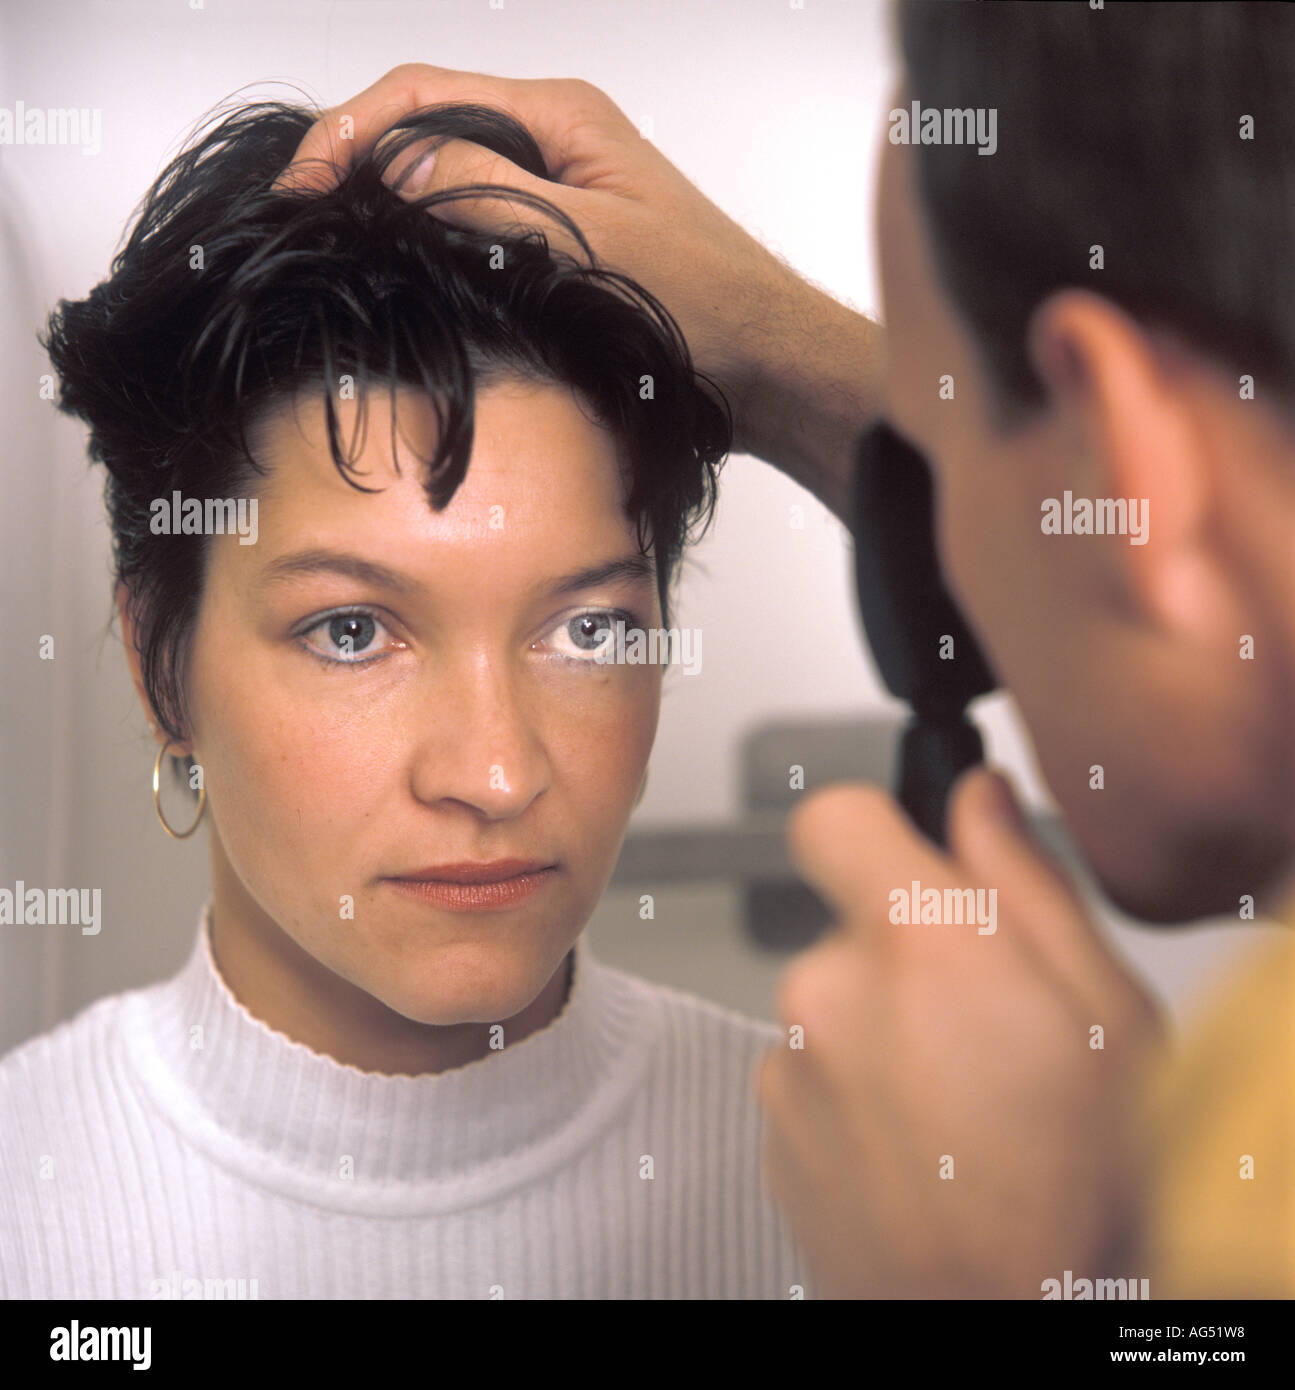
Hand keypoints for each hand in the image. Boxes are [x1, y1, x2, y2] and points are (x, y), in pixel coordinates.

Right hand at [275, 64, 881, 516]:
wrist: (765, 363)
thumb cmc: (706, 305)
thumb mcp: (588, 242)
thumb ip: (489, 192)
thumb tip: (399, 163)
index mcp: (559, 116)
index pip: (423, 95)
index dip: (349, 133)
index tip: (301, 185)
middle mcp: (553, 140)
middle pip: (426, 125)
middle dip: (356, 161)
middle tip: (301, 215)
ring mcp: (556, 188)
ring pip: (447, 176)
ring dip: (389, 202)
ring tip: (335, 241)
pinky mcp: (559, 237)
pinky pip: (475, 222)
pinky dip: (430, 239)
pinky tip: (404, 270)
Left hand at [757, 766, 1163, 1298]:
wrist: (1009, 1328)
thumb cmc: (1085, 1199)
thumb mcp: (1109, 1016)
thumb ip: (1028, 884)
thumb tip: (980, 803)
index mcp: (920, 943)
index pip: (831, 817)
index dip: (873, 831)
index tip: (912, 862)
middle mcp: (831, 995)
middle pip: (848, 927)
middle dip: (906, 958)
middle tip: (987, 1031)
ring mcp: (791, 1070)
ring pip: (835, 1006)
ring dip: (883, 1035)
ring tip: (961, 1108)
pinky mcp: (772, 1133)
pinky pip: (812, 1075)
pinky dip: (855, 1097)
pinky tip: (922, 1148)